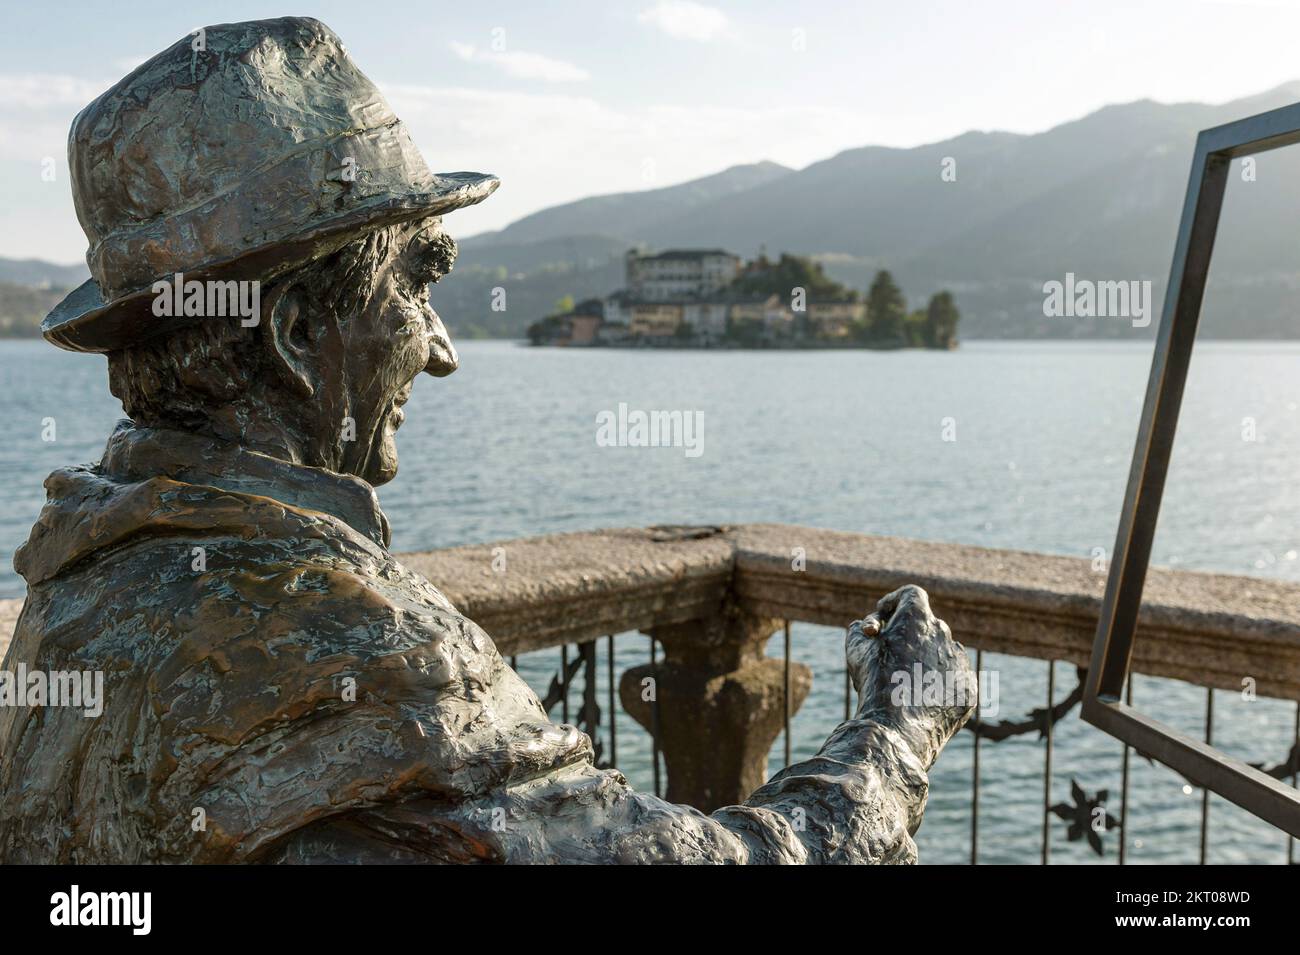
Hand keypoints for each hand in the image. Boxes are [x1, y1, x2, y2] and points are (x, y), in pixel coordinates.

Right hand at [845, 585, 974, 766]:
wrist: (896, 728)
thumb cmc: (873, 683)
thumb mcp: (856, 649)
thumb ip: (862, 629)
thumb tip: (869, 629)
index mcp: (917, 617)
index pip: (911, 595)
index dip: (895, 602)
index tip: (884, 614)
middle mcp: (944, 633)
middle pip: (926, 626)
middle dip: (908, 636)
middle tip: (889, 654)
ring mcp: (960, 662)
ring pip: (941, 654)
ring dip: (925, 662)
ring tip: (904, 685)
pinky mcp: (968, 689)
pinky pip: (953, 681)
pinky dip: (938, 687)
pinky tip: (921, 702)